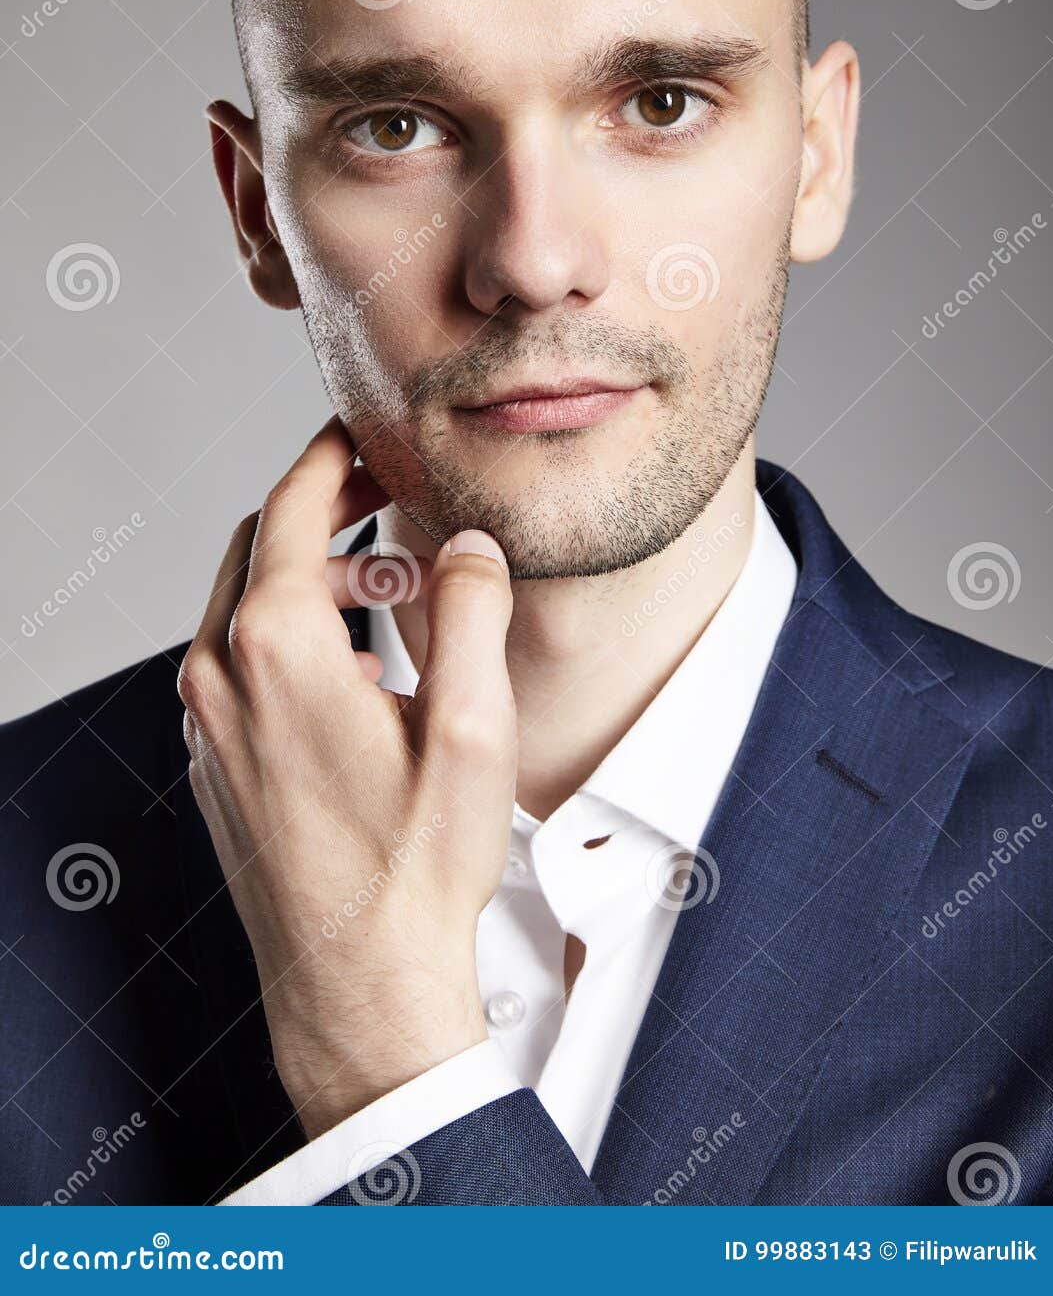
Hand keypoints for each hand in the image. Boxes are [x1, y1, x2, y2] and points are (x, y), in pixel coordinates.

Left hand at [177, 418, 515, 1139]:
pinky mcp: (211, 763)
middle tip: (390, 505)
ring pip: (242, 606)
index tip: (363, 436)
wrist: (356, 988)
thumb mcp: (475, 728)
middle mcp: (220, 677)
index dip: (329, 457)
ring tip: (394, 600)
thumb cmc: (414, 872)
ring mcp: (205, 725)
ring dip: (311, 580)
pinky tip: (357, 673)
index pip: (288, 507)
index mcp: (276, 649)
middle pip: (256, 546)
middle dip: (322, 512)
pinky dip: (286, 636)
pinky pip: (235, 664)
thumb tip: (468, 546)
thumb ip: (473, 611)